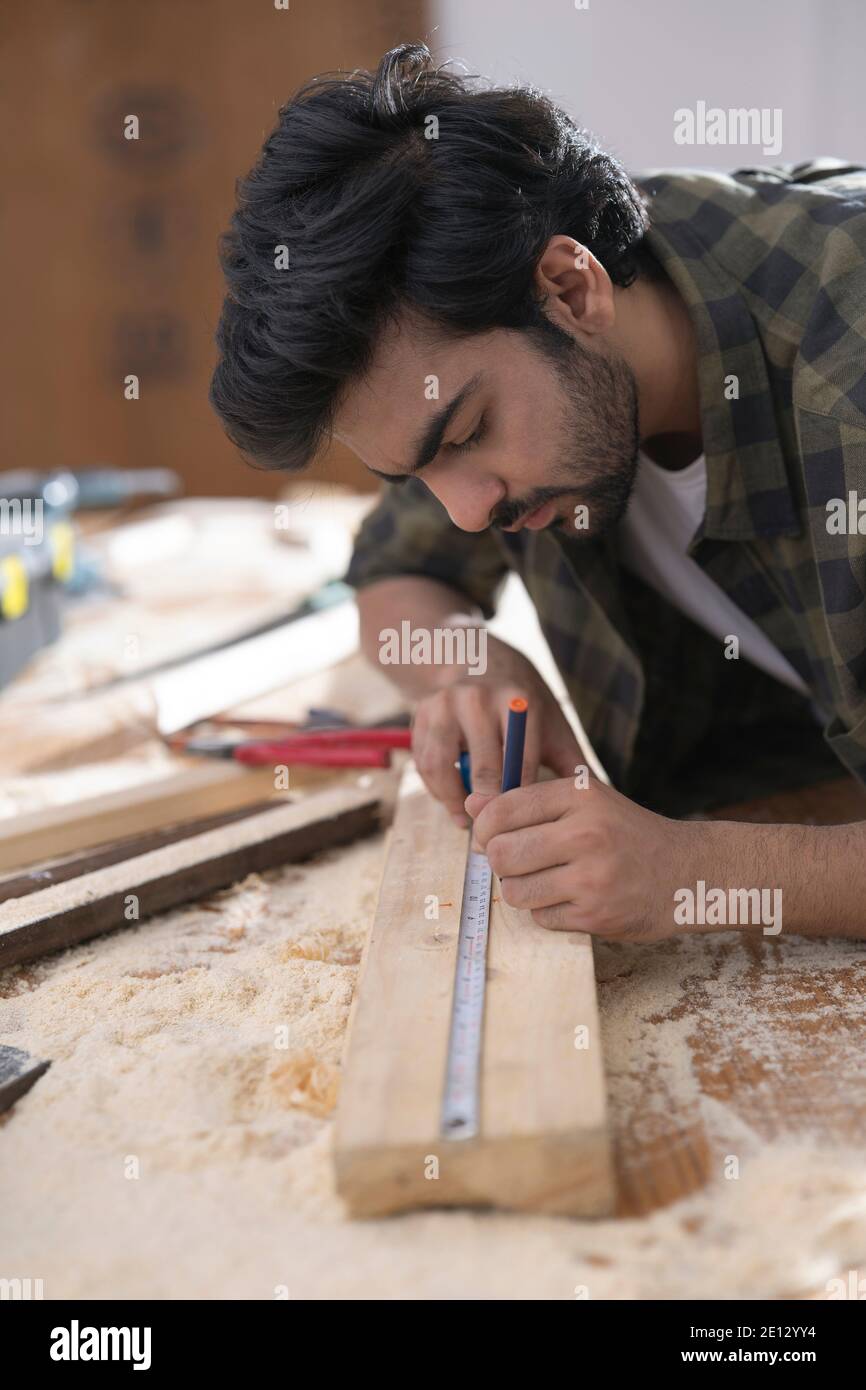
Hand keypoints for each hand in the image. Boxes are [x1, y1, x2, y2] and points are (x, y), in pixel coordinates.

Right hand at [411, 637, 582, 826]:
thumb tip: (598, 803)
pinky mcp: (421, 714)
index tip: (525, 828)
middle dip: (490, 806)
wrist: (480, 661)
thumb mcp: (552, 724)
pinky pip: (424, 763)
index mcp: (517, 700)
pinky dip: (437, 790)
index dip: (522, 800)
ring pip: (443, 766)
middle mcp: (478, 698)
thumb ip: (572, 763)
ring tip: (470, 821)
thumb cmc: (523, 705)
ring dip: (455, 801)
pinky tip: (454, 804)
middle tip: (496, 834)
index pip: (520, 761)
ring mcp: (445, 704)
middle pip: (483, 767)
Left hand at [465, 775, 706, 940]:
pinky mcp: (596, 914)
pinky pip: (541, 918)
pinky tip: (570, 899)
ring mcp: (591, 877)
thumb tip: (471, 807)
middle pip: (501, 853)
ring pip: (515, 891)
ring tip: (544, 881)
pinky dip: (547, 912)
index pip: (502, 810)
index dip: (485, 828)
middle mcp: (585, 833)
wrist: (687, 872)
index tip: (491, 836)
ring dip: (521, 891)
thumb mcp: (585, 802)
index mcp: (580, 796)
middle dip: (499, 862)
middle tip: (515, 861)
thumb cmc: (627, 834)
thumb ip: (528, 802)